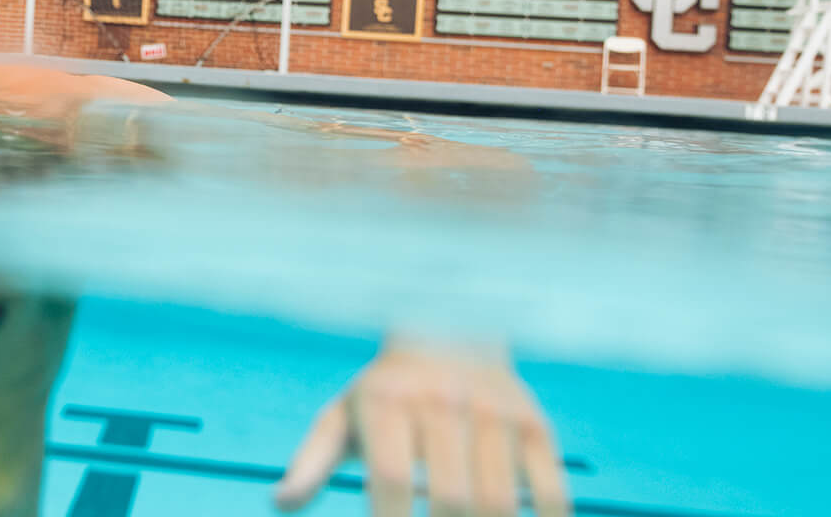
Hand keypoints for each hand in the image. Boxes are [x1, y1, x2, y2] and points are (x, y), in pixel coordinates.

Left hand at [273, 341, 569, 516]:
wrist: (449, 331)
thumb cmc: (385, 392)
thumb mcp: (342, 415)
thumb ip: (313, 461)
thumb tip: (281, 503)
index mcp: (388, 401)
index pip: (392, 479)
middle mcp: (443, 401)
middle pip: (450, 495)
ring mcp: (494, 412)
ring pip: (499, 501)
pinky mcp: (534, 424)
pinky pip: (549, 490)